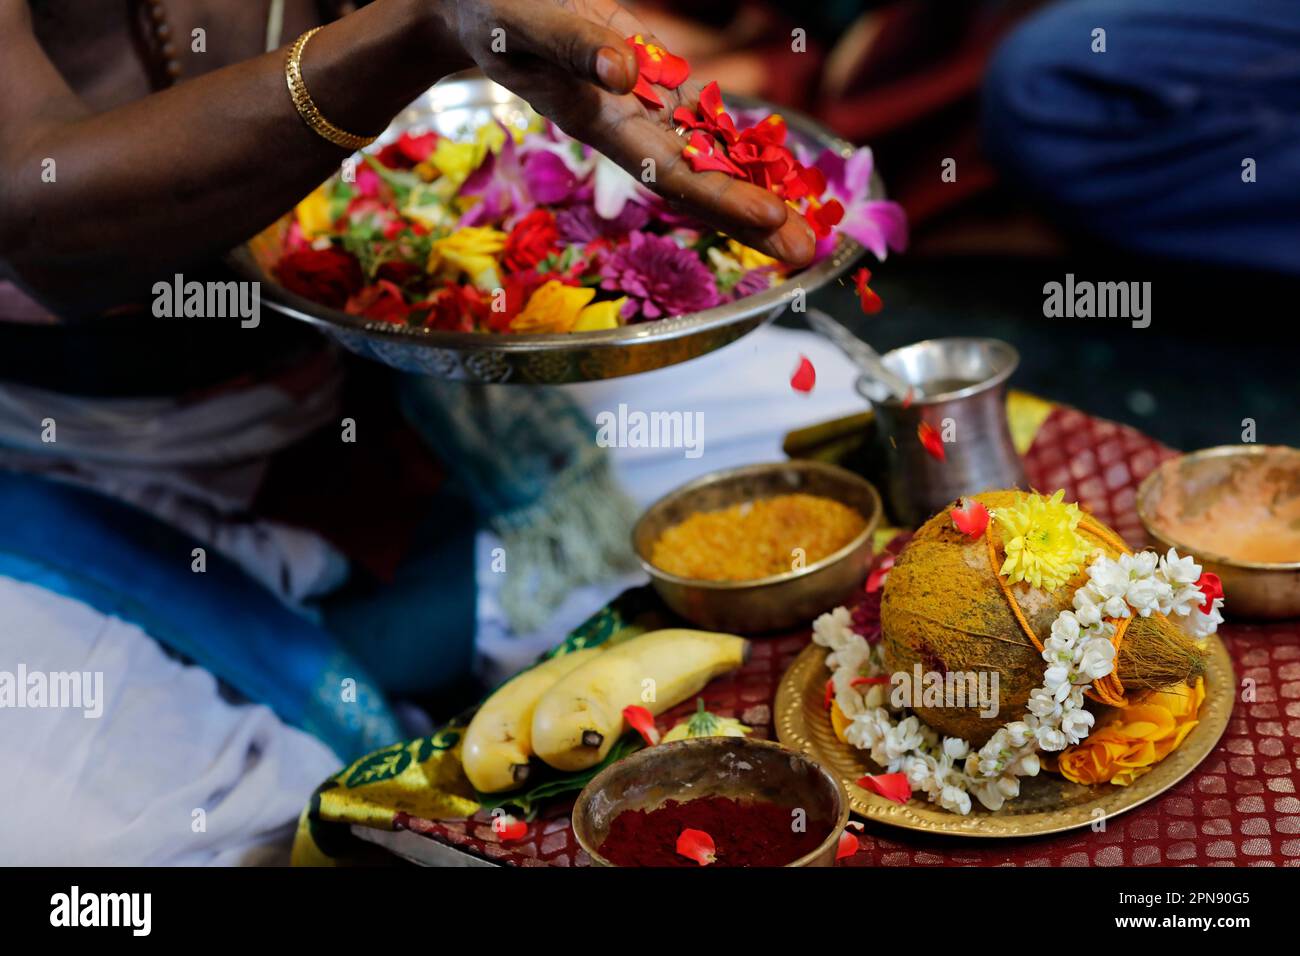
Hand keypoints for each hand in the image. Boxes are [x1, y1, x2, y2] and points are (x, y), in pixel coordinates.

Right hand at [434, 0, 815, 264]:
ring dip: (751, 189)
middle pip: (696, 180)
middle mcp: (625, 125)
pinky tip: (768, 165)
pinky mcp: (647, 84)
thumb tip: (623, 72)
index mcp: (596, 120)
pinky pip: (697, 121)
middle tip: (805, 251)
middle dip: (749, 216)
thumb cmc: (491, 11)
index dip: (718, 198)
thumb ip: (571, 45)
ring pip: (704, 157)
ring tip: (800, 224)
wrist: (473, 7)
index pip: (666, 171)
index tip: (769, 218)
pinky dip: (732, 145)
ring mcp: (639, 108)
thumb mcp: (522, 21)